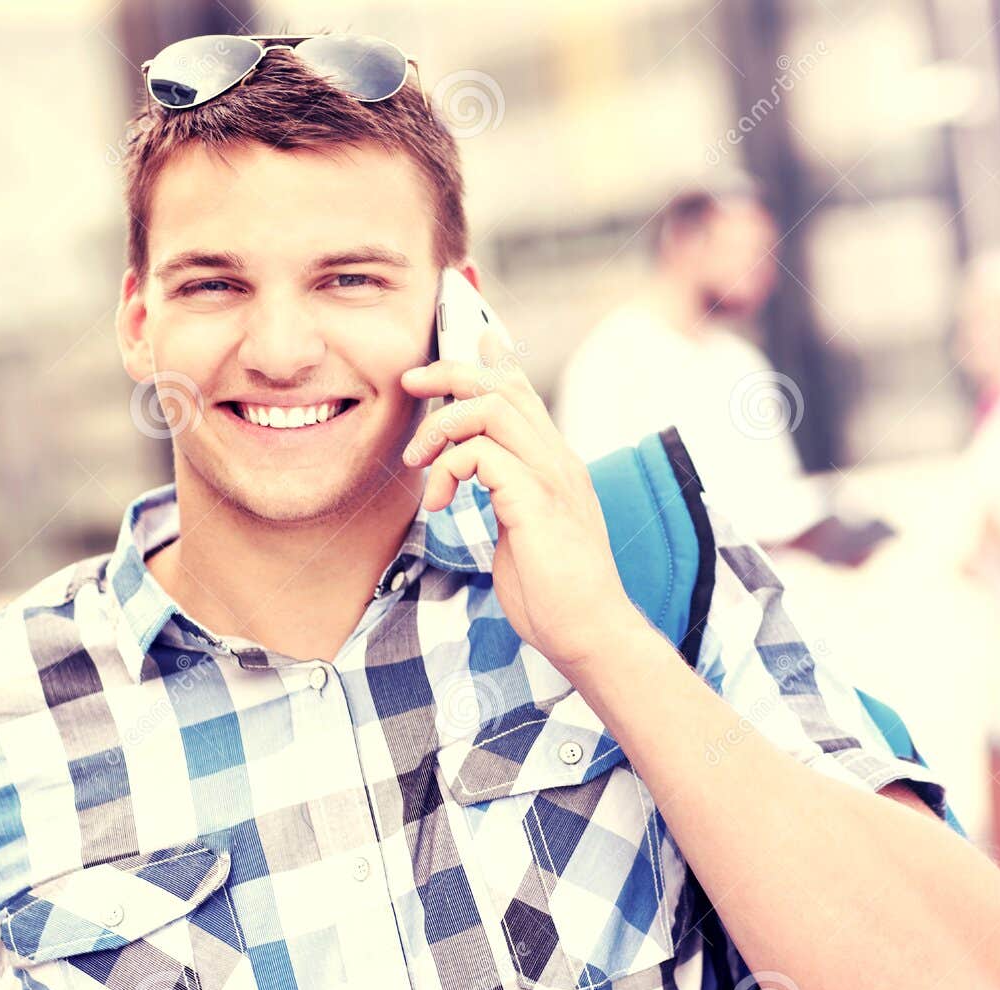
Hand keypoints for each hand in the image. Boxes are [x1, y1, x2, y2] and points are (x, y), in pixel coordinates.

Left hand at [398, 332, 650, 676]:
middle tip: (410, 383)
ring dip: (440, 426)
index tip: (457, 346)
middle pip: (501, 385)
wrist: (589, 633)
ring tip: (419, 461)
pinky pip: (480, 455)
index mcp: (556, 464)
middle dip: (448, 373)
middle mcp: (557, 460)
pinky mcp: (535, 501)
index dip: (488, 360)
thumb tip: (477, 478)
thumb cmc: (554, 593)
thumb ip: (505, 496)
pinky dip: (448, 469)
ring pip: (489, 408)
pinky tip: (439, 502)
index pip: (522, 391)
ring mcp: (550, 477)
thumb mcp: (522, 531)